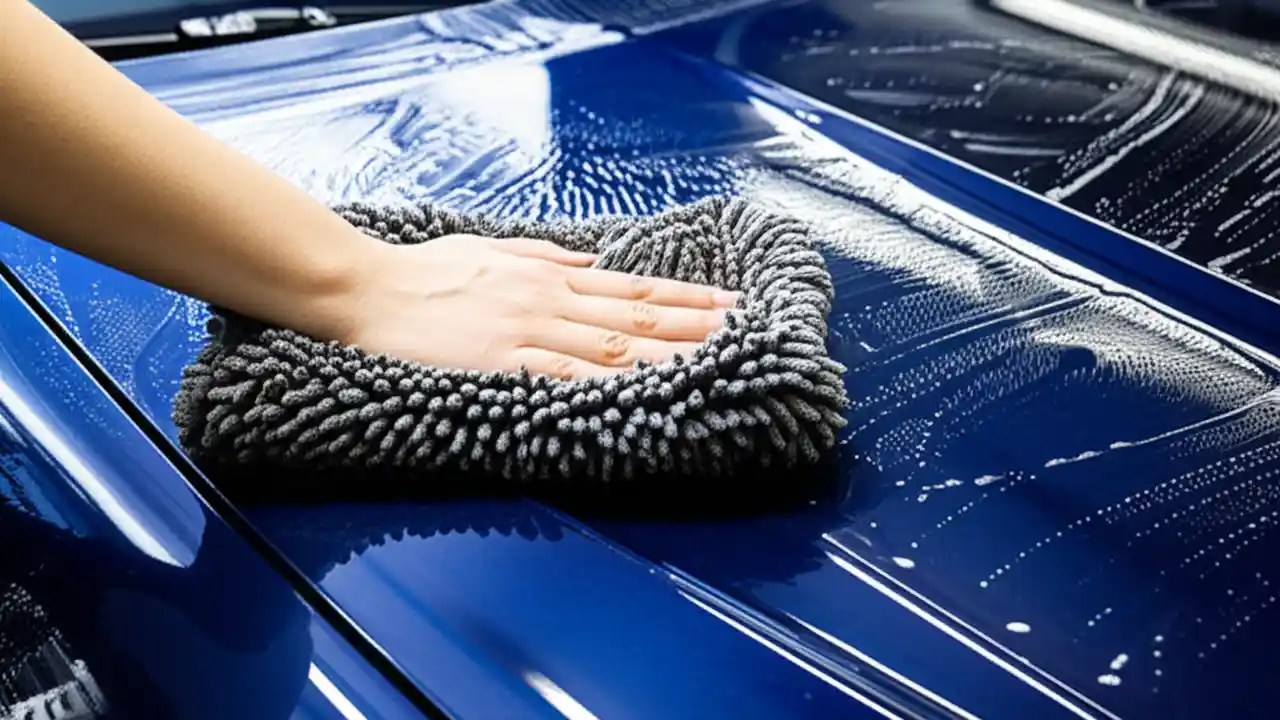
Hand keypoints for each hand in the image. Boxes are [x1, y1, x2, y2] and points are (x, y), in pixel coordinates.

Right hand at [333, 234, 738, 378]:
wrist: (362, 289)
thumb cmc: (421, 272)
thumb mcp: (490, 248)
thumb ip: (545, 255)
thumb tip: (591, 260)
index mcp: (548, 274)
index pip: (634, 286)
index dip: (687, 297)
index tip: (730, 304)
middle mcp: (548, 299)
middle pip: (636, 315)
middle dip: (695, 325)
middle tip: (744, 333)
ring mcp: (527, 332)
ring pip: (612, 345)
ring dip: (668, 354)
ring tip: (714, 361)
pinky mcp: (500, 363)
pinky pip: (565, 376)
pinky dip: (609, 384)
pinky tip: (644, 392)